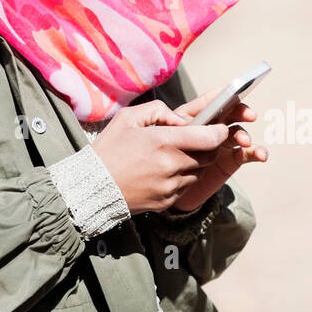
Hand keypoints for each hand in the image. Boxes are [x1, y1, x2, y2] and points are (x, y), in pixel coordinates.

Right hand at [90, 98, 232, 215]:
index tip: (218, 127)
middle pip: (209, 156)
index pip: (210, 138)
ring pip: (199, 172)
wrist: (92, 187)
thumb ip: (159, 110)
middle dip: (207, 146)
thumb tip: (183, 121)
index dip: (220, 131)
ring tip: (173, 156)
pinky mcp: (167, 202)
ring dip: (194, 163)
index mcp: (163, 142)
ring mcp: (171, 187)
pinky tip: (162, 171)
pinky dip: (181, 178)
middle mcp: (171, 166)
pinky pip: (186, 187)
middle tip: (196, 140)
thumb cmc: (109, 149)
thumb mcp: (128, 118)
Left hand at [165, 86, 267, 213]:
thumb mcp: (161, 139)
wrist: (168, 189)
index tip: (236, 91)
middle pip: (229, 113)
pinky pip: (247, 153)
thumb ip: (169, 126)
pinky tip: (261, 155)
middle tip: (249, 115)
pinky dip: (256, 152)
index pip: (210, 101)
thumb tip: (182, 124)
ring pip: (239, 132)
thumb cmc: (163, 160)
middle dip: (240, 111)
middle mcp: (210, 128)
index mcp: (194, 117)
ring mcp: (222, 143)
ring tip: (245, 141)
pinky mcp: (231, 160)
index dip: (224, 94)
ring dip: (245, 134)